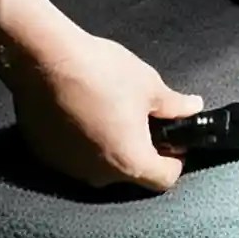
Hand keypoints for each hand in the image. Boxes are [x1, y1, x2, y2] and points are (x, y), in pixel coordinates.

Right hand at [8, 33, 202, 191]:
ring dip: (107, 149)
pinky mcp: (45, 156)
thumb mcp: (149, 86)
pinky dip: (80, 143)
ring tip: (105, 115)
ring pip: (99, 166)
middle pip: (130, 174)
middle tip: (138, 122)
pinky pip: (71, 156)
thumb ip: (174, 105)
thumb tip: (193, 108)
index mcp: (131, 163)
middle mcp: (99, 176)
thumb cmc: (103, 72)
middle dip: (138, 152)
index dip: (174, 160)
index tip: (171, 142)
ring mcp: (68, 169)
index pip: (164, 179)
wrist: (45, 59)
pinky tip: (78, 115)